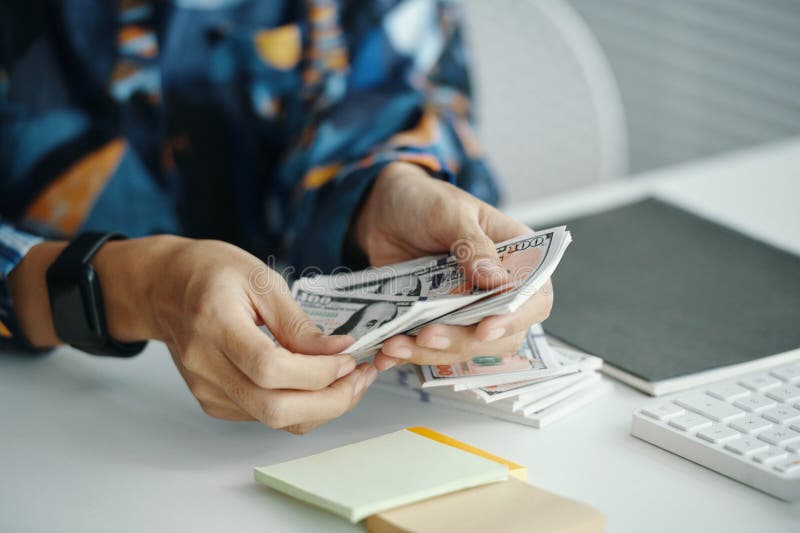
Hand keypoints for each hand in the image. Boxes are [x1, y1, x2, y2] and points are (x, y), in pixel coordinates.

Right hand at [9, 236, 376, 433]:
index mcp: (214, 323)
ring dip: (321, 408)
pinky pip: (264, 417)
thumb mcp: (260, 278)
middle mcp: (205, 364)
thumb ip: (297, 321)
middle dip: (330, 401)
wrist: (163, 287)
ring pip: (273, 421)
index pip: (269, 368)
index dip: (317, 371)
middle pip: (273, 408)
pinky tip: (318, 384)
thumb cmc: (210, 272)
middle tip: (361, 378)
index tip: (349, 357)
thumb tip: (339, 350)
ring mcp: (206, 388)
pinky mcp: (213, 401)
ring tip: (350, 381)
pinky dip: (300, 407)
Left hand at [353, 162, 552, 369]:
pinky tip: (386, 355)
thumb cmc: (426, 202)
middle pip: (498, 335)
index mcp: (515, 258)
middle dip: (462, 341)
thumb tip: (496, 280)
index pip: (535, 298)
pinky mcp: (434, 322)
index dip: (516, 318)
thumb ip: (473, 245)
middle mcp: (495, 291)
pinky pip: (428, 348)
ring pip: (462, 348)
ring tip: (395, 345)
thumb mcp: (449, 213)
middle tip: (427, 335)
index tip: (486, 328)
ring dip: (430, 353)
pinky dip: (407, 355)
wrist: (384, 210)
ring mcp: (464, 310)